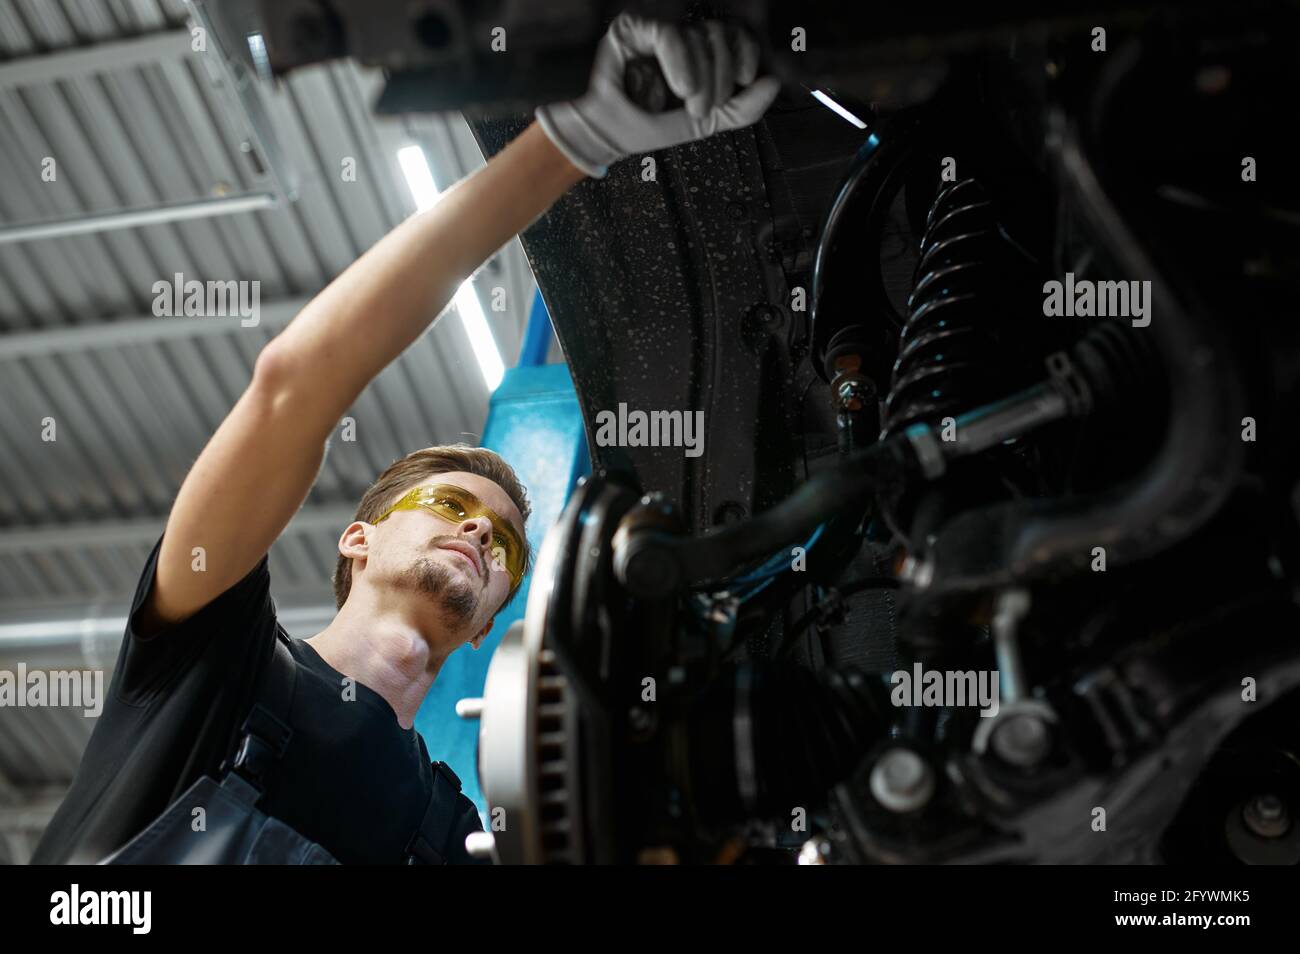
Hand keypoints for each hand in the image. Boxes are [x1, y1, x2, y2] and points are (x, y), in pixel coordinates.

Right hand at [536, 13, 780, 177]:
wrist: (610, 135)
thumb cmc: (649, 126)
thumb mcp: (705, 122)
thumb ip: (741, 108)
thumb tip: (772, 83)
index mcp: (697, 53)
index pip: (733, 34)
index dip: (746, 52)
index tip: (745, 78)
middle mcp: (679, 37)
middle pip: (720, 33)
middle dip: (721, 77)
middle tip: (704, 107)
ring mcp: (656, 31)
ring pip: (698, 36)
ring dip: (701, 79)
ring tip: (688, 103)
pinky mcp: (633, 29)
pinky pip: (671, 34)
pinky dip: (681, 64)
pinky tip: (681, 87)